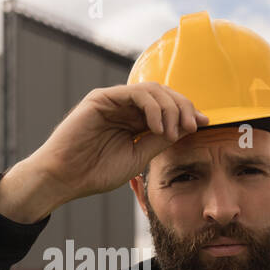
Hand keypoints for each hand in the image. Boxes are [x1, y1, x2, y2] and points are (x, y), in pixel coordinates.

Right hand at [26, 82, 208, 202]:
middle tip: (194, 126)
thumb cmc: (96, 172)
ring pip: (152, 90)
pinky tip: (157, 126)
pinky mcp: (101, 98)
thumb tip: (187, 127)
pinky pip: (135, 93)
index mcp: (133, 122)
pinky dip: (152, 107)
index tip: (204, 125)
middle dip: (184, 107)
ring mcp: (113, 101)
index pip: (167, 108)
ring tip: (173, 131)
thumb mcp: (138, 156)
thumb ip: (160, 140)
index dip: (188, 112)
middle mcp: (125, 108)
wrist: (65, 178)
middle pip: (164, 95)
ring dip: (170, 107)